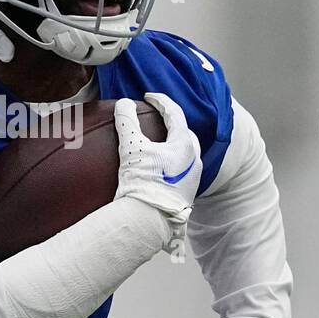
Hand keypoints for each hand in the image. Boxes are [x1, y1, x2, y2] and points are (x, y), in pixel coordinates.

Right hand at [114, 92, 201, 251]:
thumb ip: (127, 122)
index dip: (160, 101)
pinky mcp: (187, 194)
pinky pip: (182, 169)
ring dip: (173, 143)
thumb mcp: (131, 148)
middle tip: (157, 117)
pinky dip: (172, 160)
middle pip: (184, 133)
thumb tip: (123, 104)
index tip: (148, 97)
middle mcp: (194, 160)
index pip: (175, 114)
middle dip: (172, 122)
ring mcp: (192, 178)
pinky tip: (161, 166)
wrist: (148, 221)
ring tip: (158, 141)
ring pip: (186, 152)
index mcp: (185, 145)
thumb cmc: (142, 182)